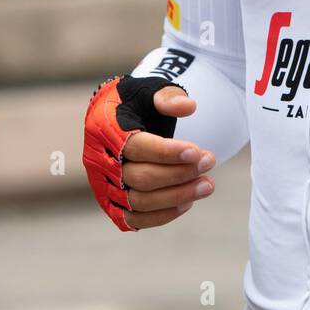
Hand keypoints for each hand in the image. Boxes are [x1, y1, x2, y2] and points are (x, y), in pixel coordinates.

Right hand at [83, 75, 215, 231]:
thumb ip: (167, 96)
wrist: (118, 117)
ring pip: (140, 202)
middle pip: (140, 178)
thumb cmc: (136, 102)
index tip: (196, 152)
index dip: (167, 152)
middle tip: (210, 162)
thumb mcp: (149, 90)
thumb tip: (188, 107)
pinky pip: (135, 219)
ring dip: (177, 196)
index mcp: (103, 130)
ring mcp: (104, 186)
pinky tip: (188, 202)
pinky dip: (162, 215)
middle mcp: (99, 162)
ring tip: (207, 185)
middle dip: (179, 173)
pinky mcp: (112, 204)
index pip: (136, 147)